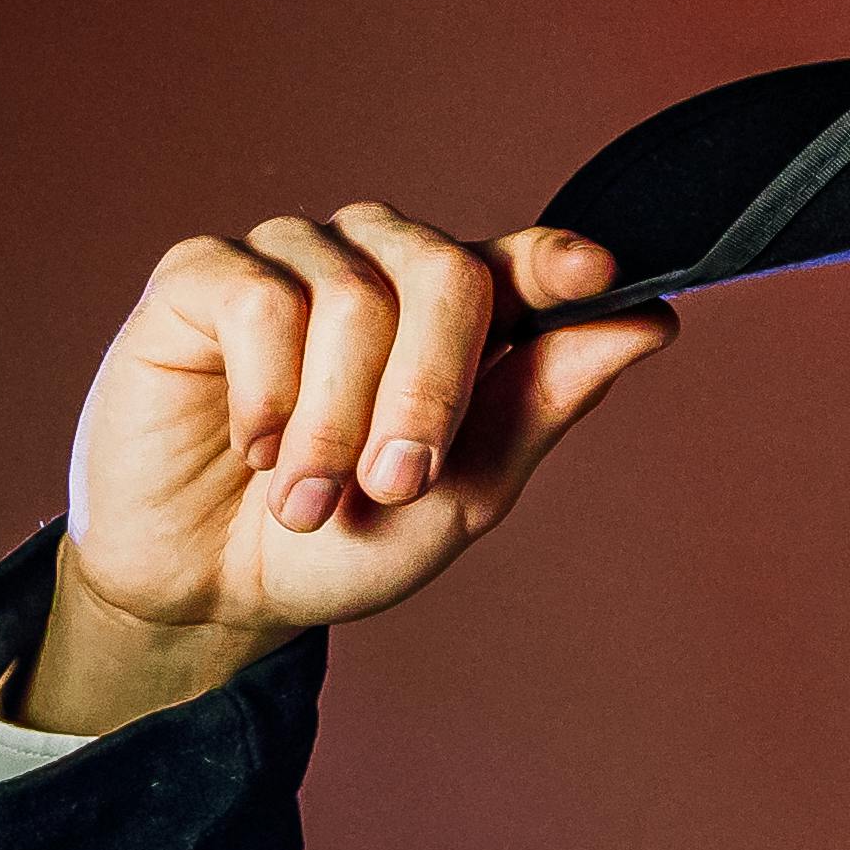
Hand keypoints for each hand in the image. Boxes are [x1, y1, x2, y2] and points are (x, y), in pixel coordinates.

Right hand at [28, 209, 673, 730]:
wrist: (215, 589)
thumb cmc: (346, 539)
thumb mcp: (465, 489)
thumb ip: (546, 400)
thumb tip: (647, 322)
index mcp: (458, 312)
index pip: (525, 261)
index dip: (560, 261)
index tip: (594, 274)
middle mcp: (380, 265)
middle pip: (446, 272)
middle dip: (431, 392)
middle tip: (394, 484)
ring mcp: (293, 260)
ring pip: (353, 296)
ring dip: (335, 421)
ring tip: (307, 499)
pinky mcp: (202, 273)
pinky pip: (260, 301)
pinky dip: (267, 393)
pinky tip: (254, 447)